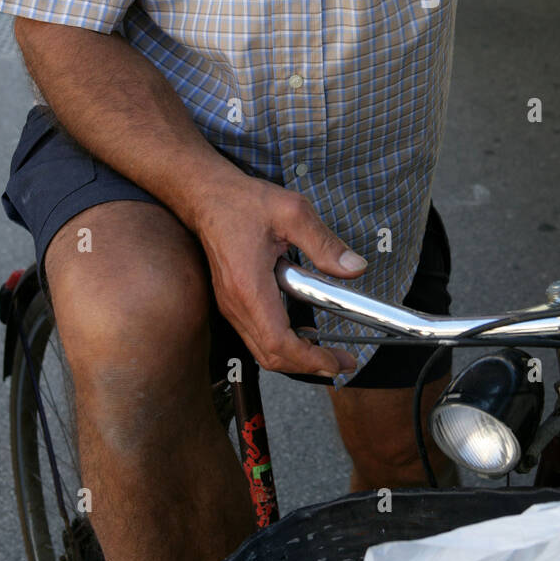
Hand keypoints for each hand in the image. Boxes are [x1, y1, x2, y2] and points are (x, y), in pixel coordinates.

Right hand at [195, 173, 367, 377]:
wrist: (206, 194)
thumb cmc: (242, 201)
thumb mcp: (292, 212)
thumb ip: (324, 243)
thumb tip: (354, 268)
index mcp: (249, 286)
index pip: (277, 342)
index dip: (308, 360)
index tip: (335, 362)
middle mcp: (235, 303)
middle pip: (270, 355)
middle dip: (307, 366)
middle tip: (340, 362)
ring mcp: (231, 304)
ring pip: (261, 349)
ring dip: (294, 357)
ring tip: (327, 353)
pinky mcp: (232, 300)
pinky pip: (256, 335)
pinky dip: (281, 343)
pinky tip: (303, 333)